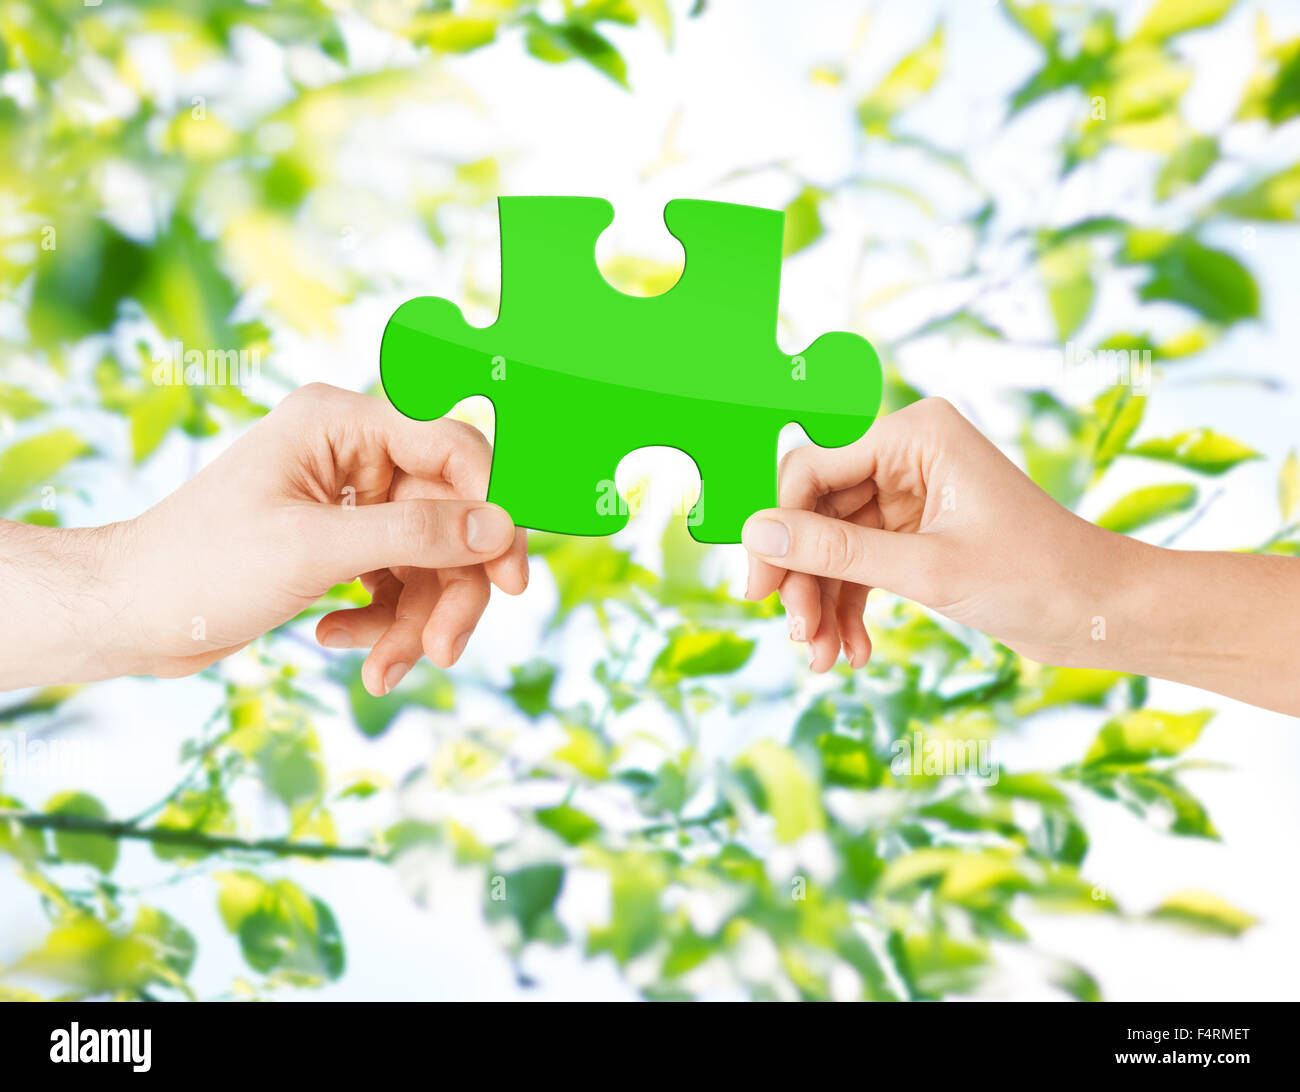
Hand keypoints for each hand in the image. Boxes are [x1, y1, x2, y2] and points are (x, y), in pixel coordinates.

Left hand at [67, 384, 525, 694]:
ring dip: (414, 621)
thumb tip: (500, 527)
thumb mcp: (315, 550)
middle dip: (448, 592)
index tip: (512, 577)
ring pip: (429, 561)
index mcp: (342, 424)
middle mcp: (355, 455)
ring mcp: (350, 503)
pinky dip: (382, 622)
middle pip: (448, 520)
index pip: (453, 451)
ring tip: (382, 670)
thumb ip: (415, 534)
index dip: (492, 510)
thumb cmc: (201, 566)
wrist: (131, 614)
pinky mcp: (343, 546)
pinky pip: (397, 583)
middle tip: (443, 651)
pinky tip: (338, 639)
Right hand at [741, 396, 1299, 715]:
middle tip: (796, 634)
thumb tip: (756, 534)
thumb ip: (836, 552)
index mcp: (915, 435)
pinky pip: (863, 565)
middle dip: (805, 579)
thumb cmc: (1037, 577)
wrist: (1104, 614)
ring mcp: (913, 494)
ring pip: (836, 546)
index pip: (812, 469)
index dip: (779, 529)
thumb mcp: (926, 569)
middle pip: (818, 513)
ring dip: (825, 603)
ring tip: (824, 659)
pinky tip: (854, 652)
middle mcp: (909, 454)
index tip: (761, 589)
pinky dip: (852, 608)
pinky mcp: (919, 532)